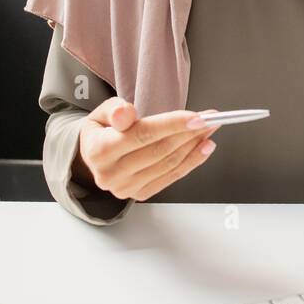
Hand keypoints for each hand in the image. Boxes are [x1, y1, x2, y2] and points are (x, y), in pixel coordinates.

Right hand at [76, 98, 220, 201]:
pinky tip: (203, 148)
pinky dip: (191, 162)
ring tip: (210, 130)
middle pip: (160, 150)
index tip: (197, 118)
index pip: (142, 134)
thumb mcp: (100, 113)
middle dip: (190, 133)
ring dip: (194, 146)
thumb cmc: (102, 131)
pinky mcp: (139, 194)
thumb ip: (114, 109)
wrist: (92, 157)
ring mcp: (125, 188)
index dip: (172, 125)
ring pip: (168, 164)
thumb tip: (125, 113)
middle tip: (210, 119)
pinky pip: (171, 177)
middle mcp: (110, 174)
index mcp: (98, 150)